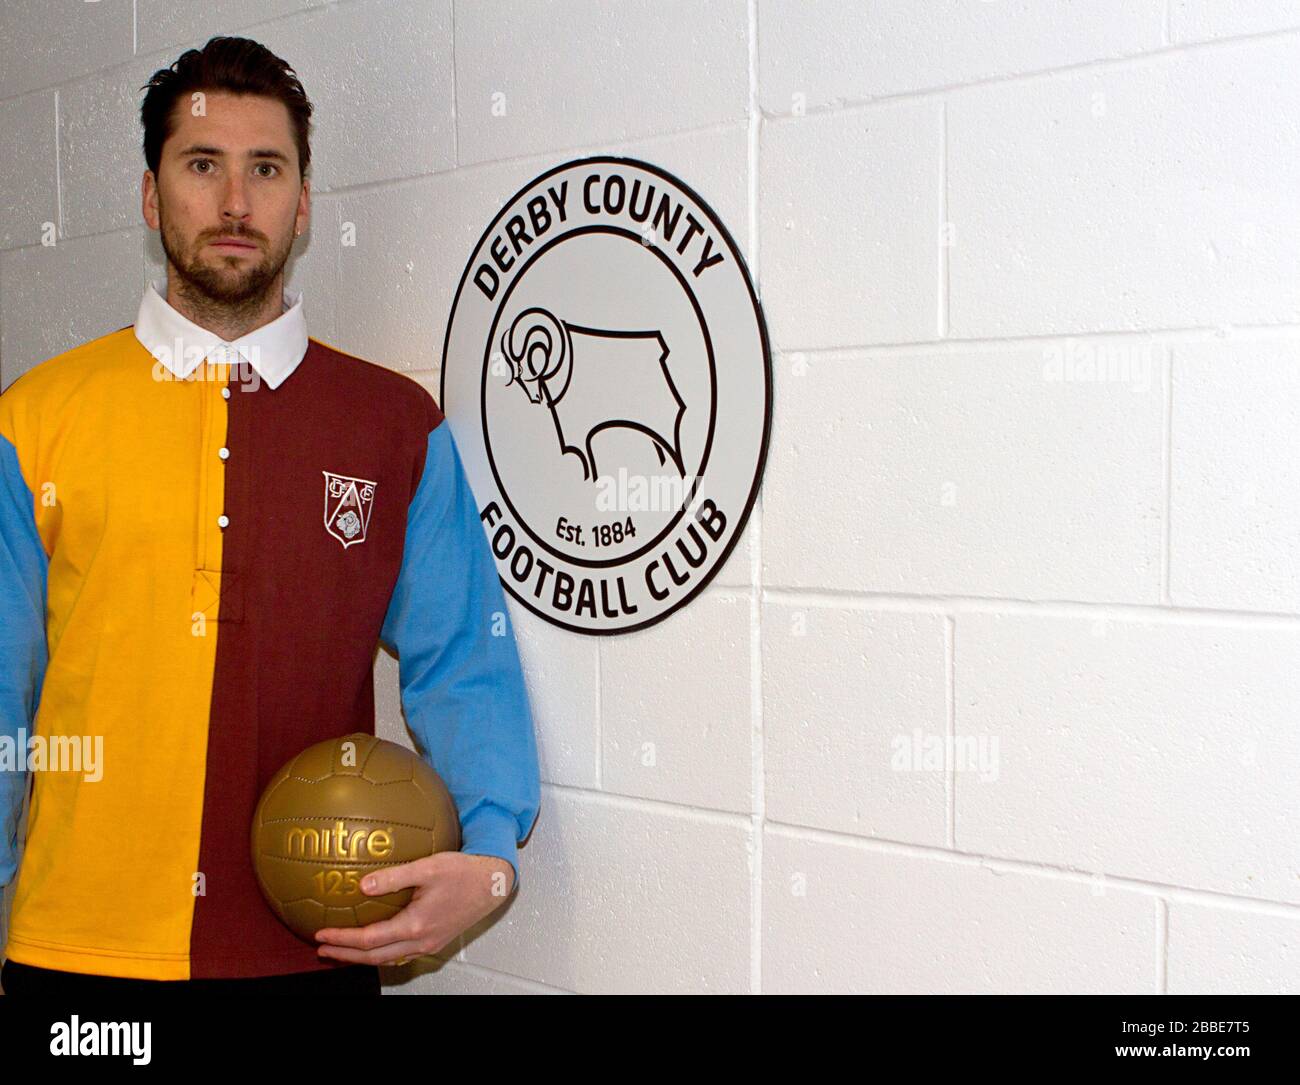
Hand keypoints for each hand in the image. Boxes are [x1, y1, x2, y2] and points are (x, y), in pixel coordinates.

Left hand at [313, 852, 514, 965]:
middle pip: (375, 957)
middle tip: (323, 950)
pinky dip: (382, 953)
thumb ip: (394, 876)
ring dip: (362, 957)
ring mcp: (429, 944)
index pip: (369, 939)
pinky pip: (402, 954)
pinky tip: (377, 944)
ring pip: (388, 959)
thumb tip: (363, 884)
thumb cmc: (464, 872)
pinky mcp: (436, 940)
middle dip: (346, 956)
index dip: (342, 940)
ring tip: (343, 950)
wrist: (493, 883)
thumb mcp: (428, 867)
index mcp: (416, 925)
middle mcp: (421, 941)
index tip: (321, 935)